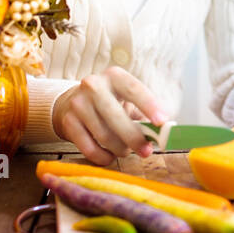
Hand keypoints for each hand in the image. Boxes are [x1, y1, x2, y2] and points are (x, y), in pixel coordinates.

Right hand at [52, 66, 168, 164]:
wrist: (71, 102)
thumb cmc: (110, 102)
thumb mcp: (126, 99)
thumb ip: (145, 113)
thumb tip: (165, 132)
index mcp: (115, 76)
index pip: (134, 89)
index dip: (149, 105)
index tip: (163, 121)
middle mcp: (94, 85)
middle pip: (117, 116)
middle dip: (134, 138)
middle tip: (146, 151)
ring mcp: (78, 103)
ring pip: (104, 136)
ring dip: (120, 149)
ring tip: (126, 151)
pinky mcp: (68, 122)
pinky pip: (89, 148)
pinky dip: (103, 157)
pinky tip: (110, 156)